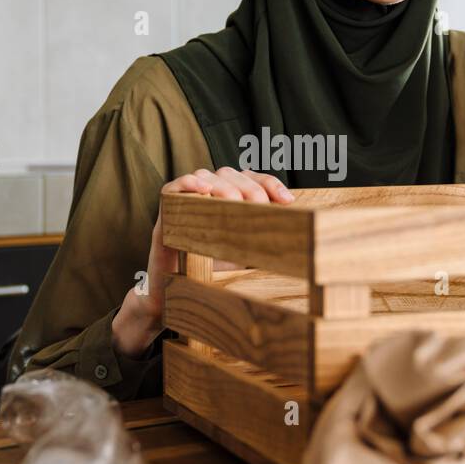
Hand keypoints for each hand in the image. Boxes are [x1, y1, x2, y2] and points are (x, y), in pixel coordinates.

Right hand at [111, 167, 293, 358]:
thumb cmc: (211, 265)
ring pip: (206, 175)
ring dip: (223, 187)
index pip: (253, 179)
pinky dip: (187, 184)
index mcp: (231, 197)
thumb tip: (298, 240)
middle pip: (232, 174)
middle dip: (250, 189)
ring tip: (234, 202)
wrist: (175, 288)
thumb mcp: (245, 251)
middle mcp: (210, 191)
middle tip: (260, 208)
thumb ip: (264, 240)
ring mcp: (188, 197)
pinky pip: (174, 187)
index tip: (288, 202)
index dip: (271, 185)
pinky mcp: (167, 208)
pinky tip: (202, 190)